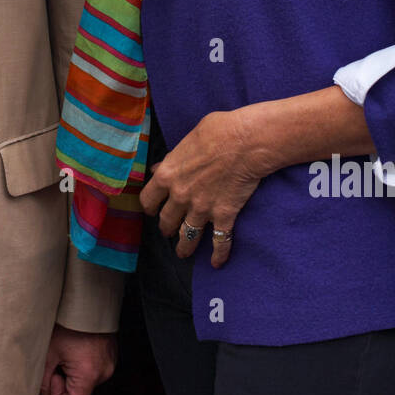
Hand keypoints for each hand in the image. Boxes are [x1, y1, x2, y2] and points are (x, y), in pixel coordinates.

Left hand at [38, 324, 116, 394]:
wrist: (87, 301)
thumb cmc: (68, 322)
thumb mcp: (49, 353)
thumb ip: (43, 383)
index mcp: (88, 374)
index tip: (54, 377)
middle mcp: (103, 372)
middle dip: (65, 381)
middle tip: (58, 359)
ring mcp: (109, 364)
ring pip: (85, 382)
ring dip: (73, 372)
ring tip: (67, 350)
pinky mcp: (110, 357)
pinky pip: (94, 371)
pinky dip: (82, 364)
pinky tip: (76, 347)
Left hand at [139, 109, 261, 267]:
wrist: (246, 142)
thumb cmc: (217, 132)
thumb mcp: (187, 140)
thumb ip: (171, 158)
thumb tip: (158, 168)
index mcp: (167, 175)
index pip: (148, 200)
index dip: (150, 207)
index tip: (154, 210)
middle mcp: (180, 196)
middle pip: (166, 221)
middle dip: (167, 227)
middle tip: (169, 229)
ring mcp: (202, 209)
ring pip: (187, 236)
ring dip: (184, 247)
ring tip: (183, 253)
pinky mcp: (224, 215)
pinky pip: (220, 240)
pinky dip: (219, 254)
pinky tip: (217, 263)